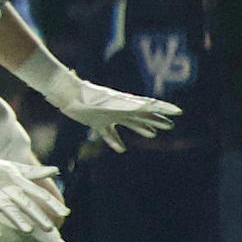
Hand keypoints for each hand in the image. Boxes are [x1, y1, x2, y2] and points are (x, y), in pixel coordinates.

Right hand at [0, 152, 65, 241]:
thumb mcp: (16, 168)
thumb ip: (36, 172)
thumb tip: (56, 169)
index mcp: (18, 182)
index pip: (39, 193)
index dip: (52, 203)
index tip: (66, 213)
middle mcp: (9, 190)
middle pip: (26, 204)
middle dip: (38, 216)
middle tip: (50, 229)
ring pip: (8, 209)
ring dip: (17, 219)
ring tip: (27, 230)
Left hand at [62, 83, 180, 153]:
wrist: (64, 93)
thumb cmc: (83, 95)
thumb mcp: (103, 100)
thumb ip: (124, 104)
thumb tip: (143, 105)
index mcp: (124, 104)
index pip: (148, 105)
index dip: (163, 108)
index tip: (178, 111)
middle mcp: (119, 109)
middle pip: (141, 115)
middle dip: (155, 120)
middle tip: (169, 125)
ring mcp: (108, 115)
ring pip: (128, 123)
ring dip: (140, 128)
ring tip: (151, 133)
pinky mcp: (96, 122)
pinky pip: (108, 134)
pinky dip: (115, 141)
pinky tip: (121, 149)